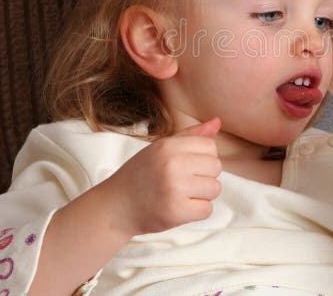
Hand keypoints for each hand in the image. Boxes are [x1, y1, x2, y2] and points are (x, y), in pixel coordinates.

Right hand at [100, 118, 222, 237]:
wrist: (115, 207)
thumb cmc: (140, 175)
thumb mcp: (160, 148)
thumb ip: (190, 135)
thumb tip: (217, 121)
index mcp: (168, 146)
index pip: (210, 145)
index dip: (203, 157)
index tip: (188, 166)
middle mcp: (171, 164)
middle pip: (216, 167)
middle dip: (205, 176)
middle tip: (184, 182)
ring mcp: (174, 188)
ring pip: (214, 188)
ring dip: (202, 195)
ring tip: (182, 195)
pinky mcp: (176, 211)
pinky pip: (207, 209)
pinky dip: (196, 211)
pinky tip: (180, 207)